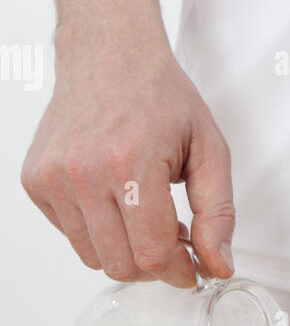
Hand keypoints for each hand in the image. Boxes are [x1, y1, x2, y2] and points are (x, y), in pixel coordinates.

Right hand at [21, 24, 234, 287]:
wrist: (109, 54)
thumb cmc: (162, 97)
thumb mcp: (210, 149)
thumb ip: (218, 213)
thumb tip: (218, 268)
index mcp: (131, 163)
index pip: (153, 254)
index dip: (179, 271)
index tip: (193, 267)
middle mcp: (84, 172)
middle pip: (121, 264)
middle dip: (154, 266)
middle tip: (173, 241)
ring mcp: (53, 177)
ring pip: (92, 256)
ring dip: (125, 251)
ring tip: (145, 218)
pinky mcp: (35, 179)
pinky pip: (69, 233)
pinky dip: (97, 230)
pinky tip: (115, 200)